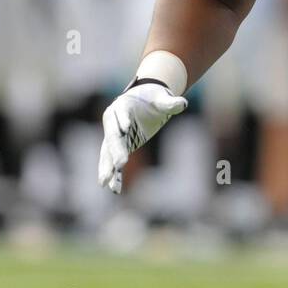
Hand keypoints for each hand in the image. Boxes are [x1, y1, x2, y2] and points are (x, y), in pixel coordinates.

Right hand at [98, 79, 186, 193]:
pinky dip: (115, 174)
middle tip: (120, 164)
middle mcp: (113, 120)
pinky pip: (114, 161)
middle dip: (116, 150)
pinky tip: (115, 189)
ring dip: (107, 167)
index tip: (126, 129)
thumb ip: (170, 103)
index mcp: (122, 105)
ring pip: (108, 152)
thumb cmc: (154, 98)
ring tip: (105, 183)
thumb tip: (183, 104)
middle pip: (113, 136)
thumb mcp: (162, 99)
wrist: (145, 100)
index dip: (122, 119)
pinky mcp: (120, 146)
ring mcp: (114, 135)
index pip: (120, 112)